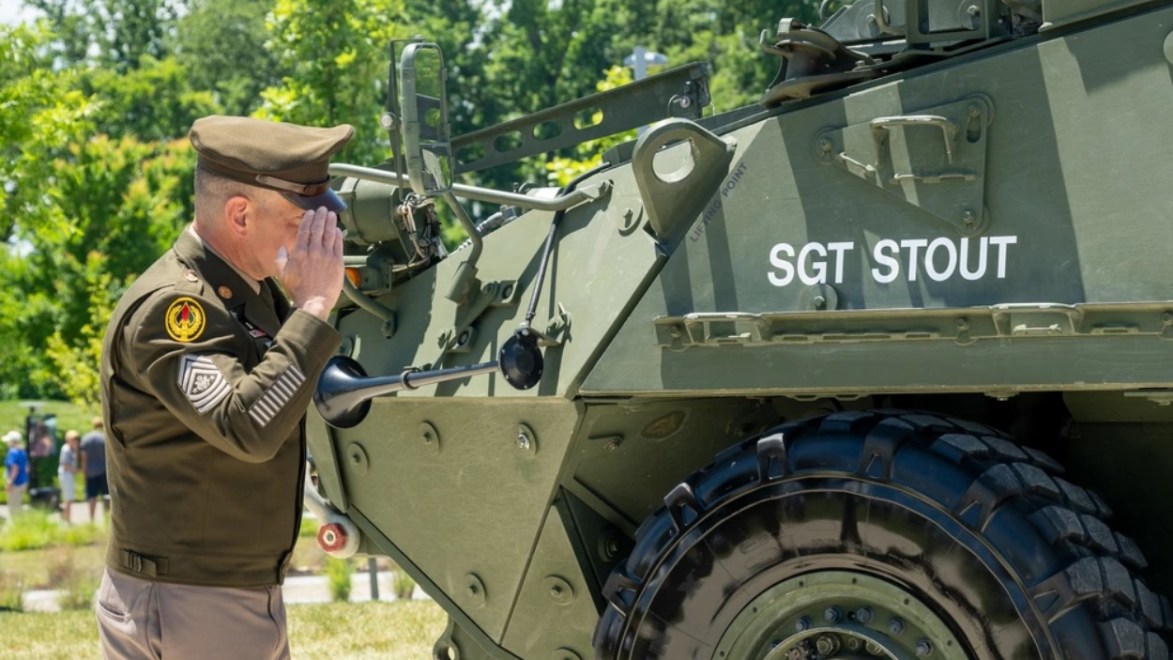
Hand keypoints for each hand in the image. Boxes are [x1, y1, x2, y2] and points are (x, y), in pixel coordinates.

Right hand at [276, 206, 343, 320]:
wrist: (314, 302)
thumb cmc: (298, 290)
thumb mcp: (282, 274)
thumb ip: (281, 258)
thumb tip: (283, 247)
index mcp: (299, 252)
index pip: (304, 231)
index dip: (308, 220)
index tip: (310, 212)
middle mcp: (313, 251)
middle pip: (318, 229)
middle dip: (321, 216)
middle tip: (323, 209)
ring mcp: (327, 256)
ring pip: (329, 234)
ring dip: (331, 222)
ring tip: (332, 214)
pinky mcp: (337, 262)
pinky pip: (338, 245)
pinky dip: (338, 235)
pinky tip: (338, 229)